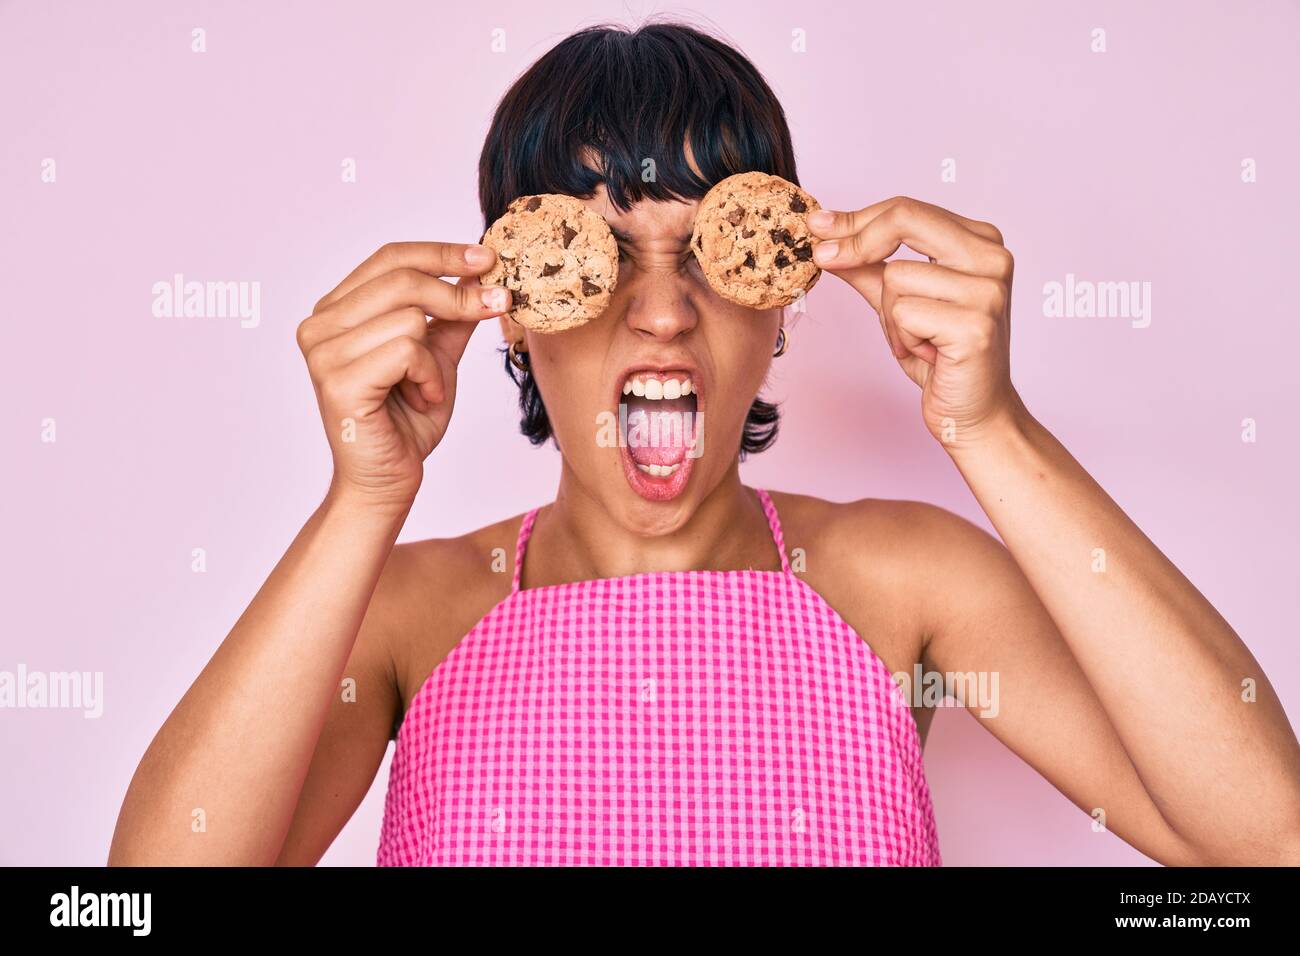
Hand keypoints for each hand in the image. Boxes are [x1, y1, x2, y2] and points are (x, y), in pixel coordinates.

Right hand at [297, 242, 509, 510]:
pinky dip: (430, 377)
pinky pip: (406, 352)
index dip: (441, 253)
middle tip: (497, 304)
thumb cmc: (407, 421)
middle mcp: (319, 325)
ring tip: (429, 390)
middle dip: (457, 292)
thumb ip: (450, 315)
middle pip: (401, 278)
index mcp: (336, 310)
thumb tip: (481, 271)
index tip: (487, 258)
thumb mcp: (437, 356)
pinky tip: (422, 400)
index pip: (390, 258)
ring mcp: (322, 352)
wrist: (388, 482)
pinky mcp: (337, 381)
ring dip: (436, 359)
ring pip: (408, 318)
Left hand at [808, 197, 1021, 447]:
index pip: (908, 210)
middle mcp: (992, 258)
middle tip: (824, 258)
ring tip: (918, 341)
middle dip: (856, 241)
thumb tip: (826, 238)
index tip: (817, 225)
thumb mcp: (898, 304)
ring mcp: (988, 291)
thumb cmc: (941, 358)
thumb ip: (869, 268)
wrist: (973, 414)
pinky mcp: (975, 325)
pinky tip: (929, 355)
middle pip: (904, 220)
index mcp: (981, 242)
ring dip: (891, 317)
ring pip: (896, 277)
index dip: (856, 218)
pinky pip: (904, 314)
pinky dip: (903, 340)